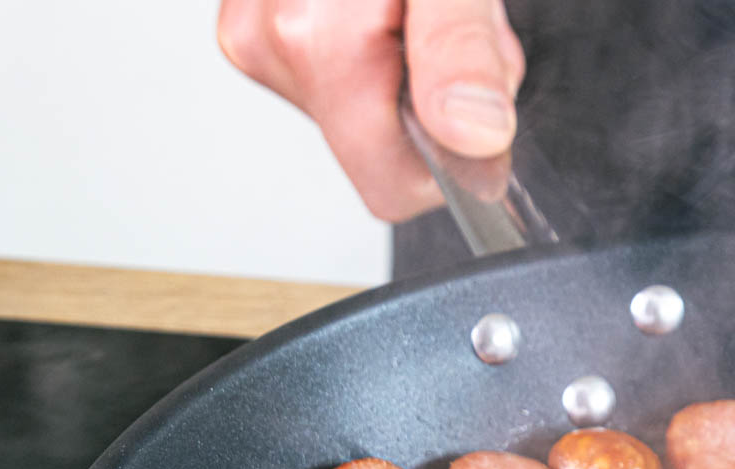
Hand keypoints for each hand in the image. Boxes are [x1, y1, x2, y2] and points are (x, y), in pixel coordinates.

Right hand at [217, 0, 524, 221]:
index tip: (476, 99)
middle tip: (448, 19)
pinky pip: (343, 75)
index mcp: (306, 41)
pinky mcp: (263, 22)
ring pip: (362, 113)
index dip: (448, 161)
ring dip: (415, 69)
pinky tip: (390, 0)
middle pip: (375, 148)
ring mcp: (258, 33)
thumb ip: (460, 51)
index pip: (386, 184)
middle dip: (433, 102)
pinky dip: (387, 44)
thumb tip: (472, 136)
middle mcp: (266, 41)